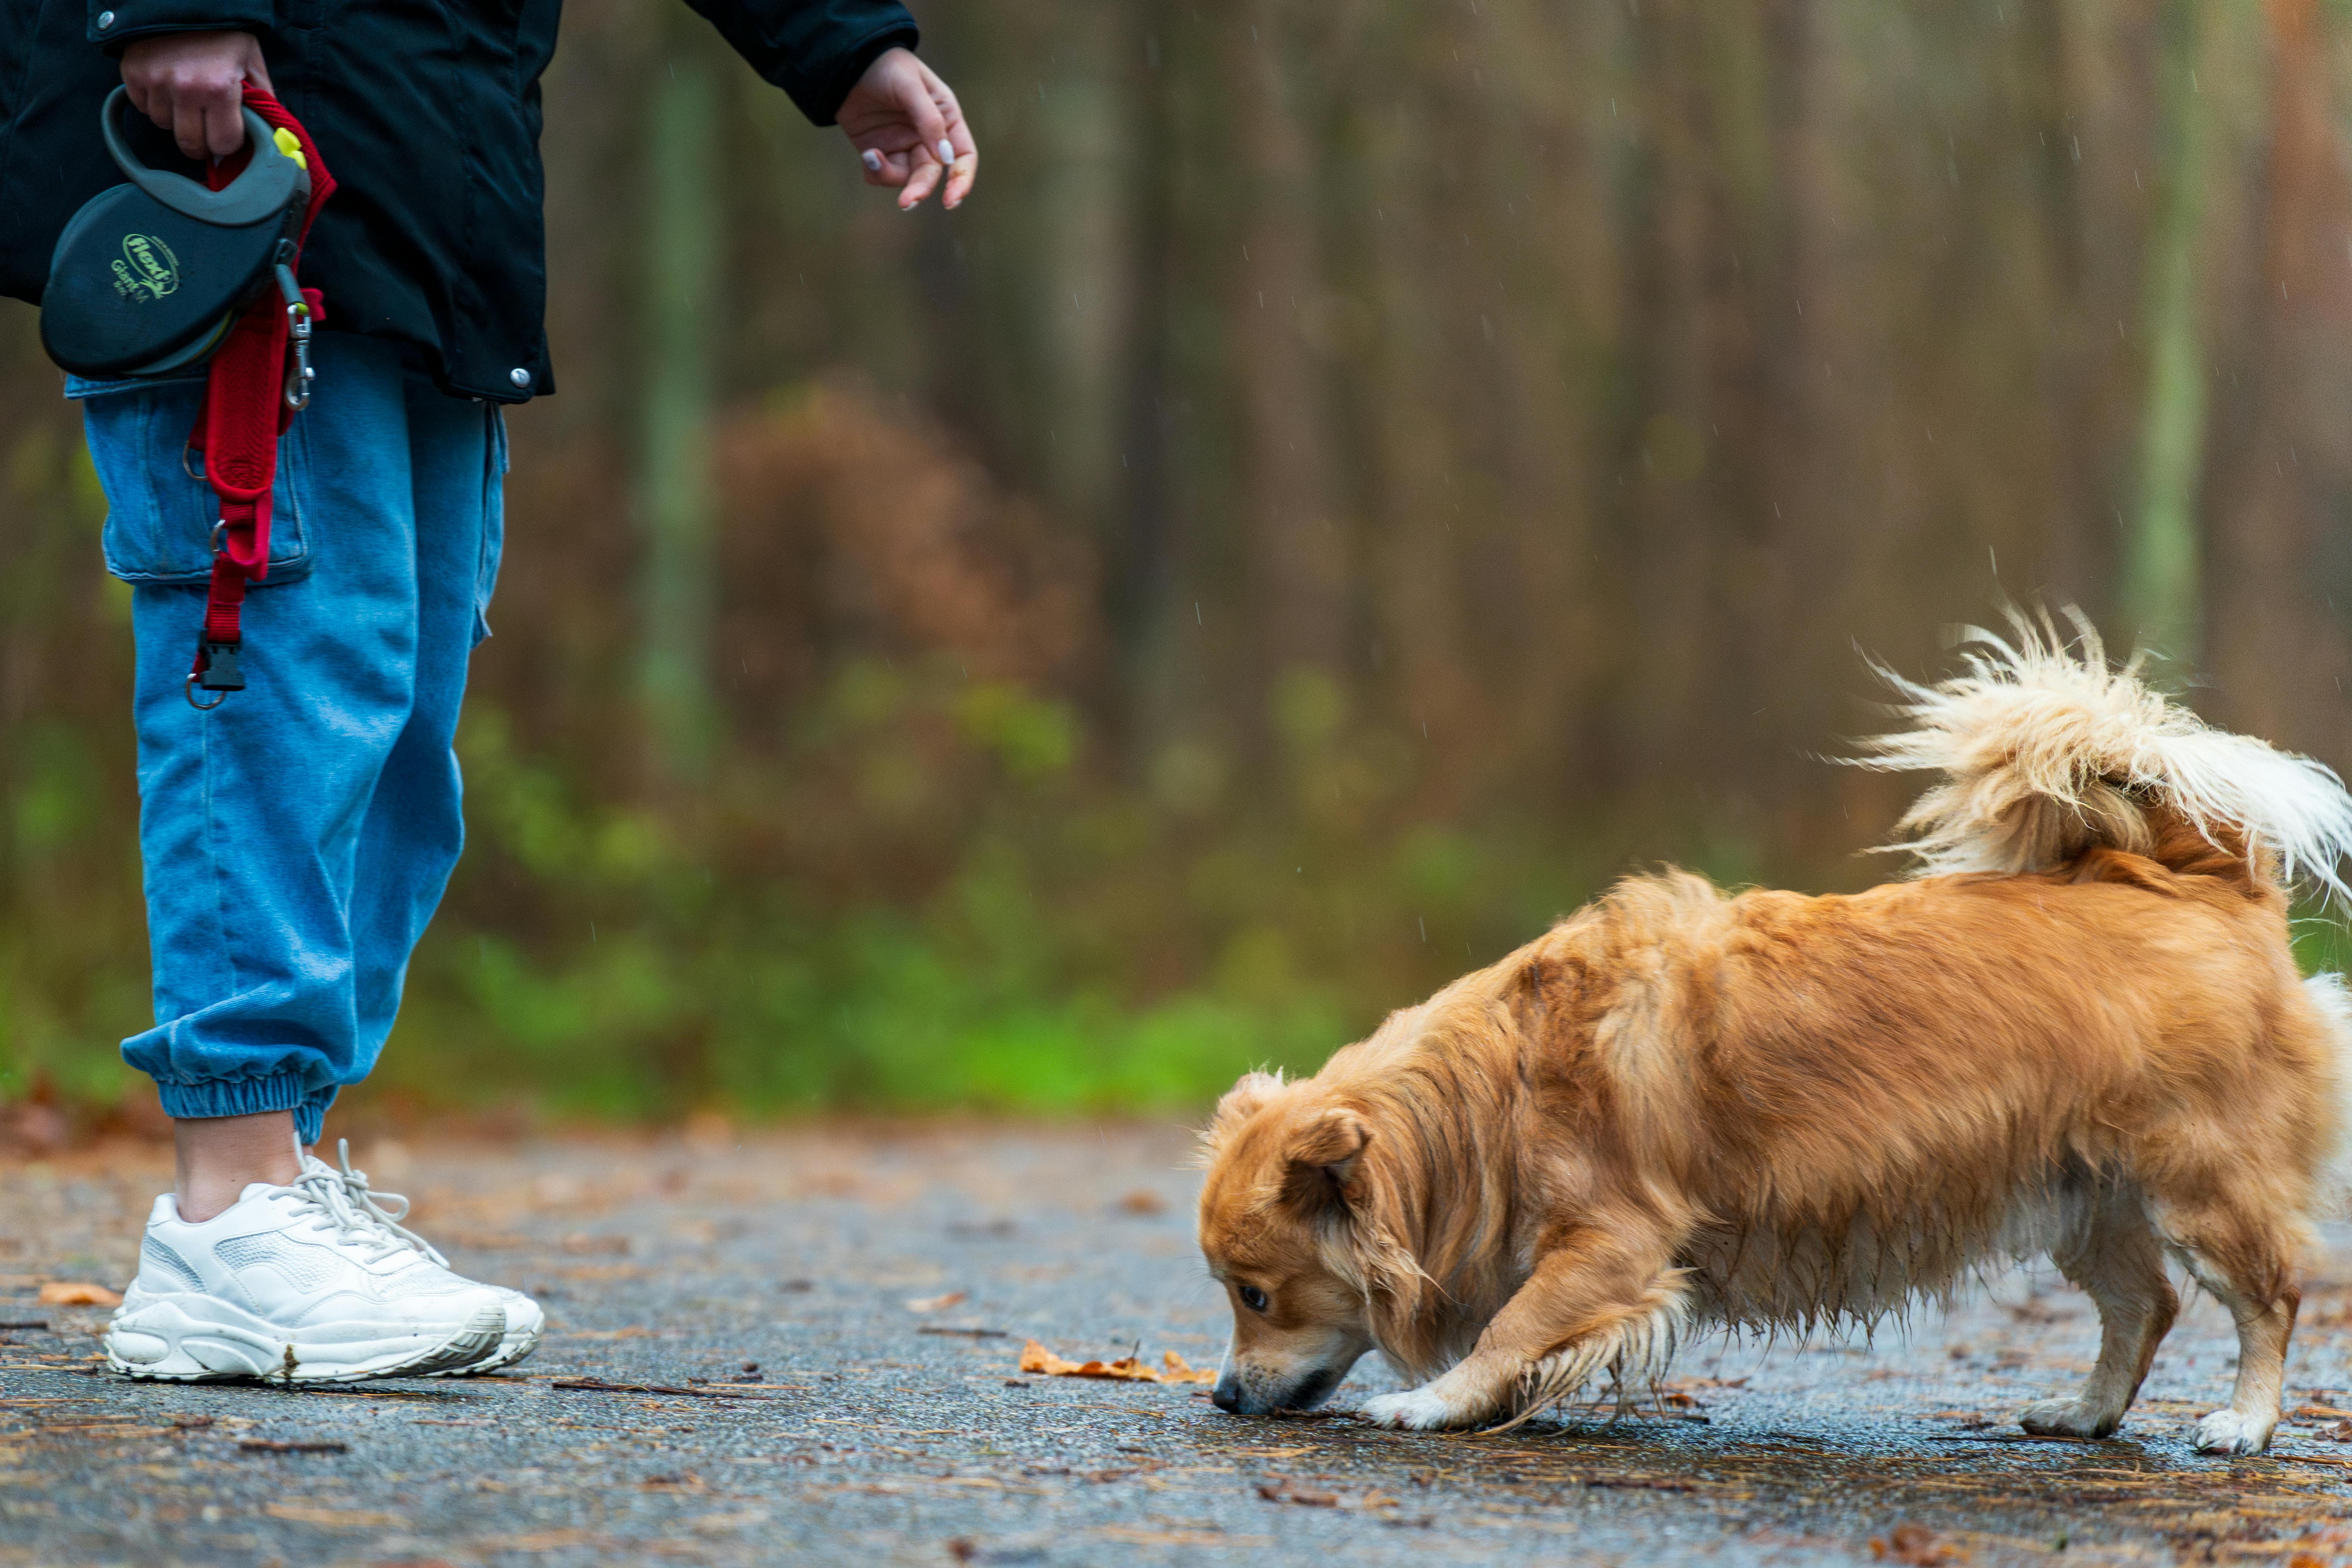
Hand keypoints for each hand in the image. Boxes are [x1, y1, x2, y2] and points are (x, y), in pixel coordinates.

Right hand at [121, 30, 272, 160]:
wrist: (184, 2)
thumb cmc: (224, 35)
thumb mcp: (252, 64)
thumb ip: (262, 101)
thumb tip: (269, 136)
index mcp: (219, 89)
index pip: (222, 144)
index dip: (228, 142)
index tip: (228, 134)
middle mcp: (185, 88)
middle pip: (190, 145)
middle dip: (202, 142)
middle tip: (206, 128)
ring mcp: (156, 81)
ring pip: (164, 125)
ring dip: (176, 118)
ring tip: (186, 96)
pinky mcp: (133, 73)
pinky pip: (142, 107)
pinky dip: (154, 102)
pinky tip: (167, 86)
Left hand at [838, 46, 974, 210]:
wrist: (846, 61)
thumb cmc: (885, 65)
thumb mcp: (910, 86)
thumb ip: (929, 120)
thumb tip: (946, 158)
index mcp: (946, 117)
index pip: (963, 156)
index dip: (961, 179)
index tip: (951, 200)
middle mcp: (928, 136)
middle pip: (932, 174)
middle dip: (921, 189)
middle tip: (906, 202)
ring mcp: (903, 145)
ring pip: (906, 178)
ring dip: (890, 176)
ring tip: (871, 157)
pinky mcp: (880, 151)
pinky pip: (882, 175)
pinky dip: (875, 172)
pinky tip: (867, 154)